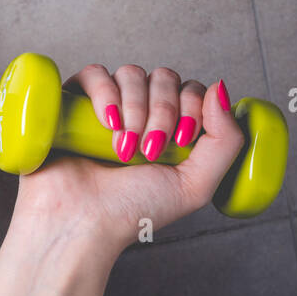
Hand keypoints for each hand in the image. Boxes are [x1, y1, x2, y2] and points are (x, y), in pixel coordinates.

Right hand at [14, 64, 244, 250]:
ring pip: (131, 73)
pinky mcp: (71, 102)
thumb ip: (225, 140)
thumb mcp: (195, 184)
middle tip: (149, 149)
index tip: (180, 140)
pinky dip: (105, 93)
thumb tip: (221, 87)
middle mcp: (138, 114)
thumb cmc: (132, 211)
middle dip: (163, 112)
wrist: (82, 222)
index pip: (190, 89)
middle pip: (164, 77)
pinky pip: (94, 74)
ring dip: (135, 108)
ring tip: (123, 147)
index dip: (192, 107)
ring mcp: (104, 106)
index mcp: (168, 130)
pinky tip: (107, 123)